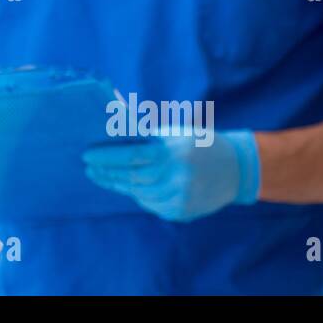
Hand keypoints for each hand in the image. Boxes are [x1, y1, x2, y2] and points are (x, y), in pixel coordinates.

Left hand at [82, 129, 260, 221]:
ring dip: (118, 184)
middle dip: (107, 172)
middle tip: (89, 168)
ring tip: (101, 176)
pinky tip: (127, 186)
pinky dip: (138, 194)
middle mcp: (178, 176)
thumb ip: (143, 130)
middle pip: (132, 176)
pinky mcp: (181, 212)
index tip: (87, 155)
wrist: (236, 169)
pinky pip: (150, 203)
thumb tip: (111, 110)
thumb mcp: (173, 132)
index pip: (133, 154)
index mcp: (174, 151)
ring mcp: (180, 197)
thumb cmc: (197, 143)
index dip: (107, 156)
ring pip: (138, 192)